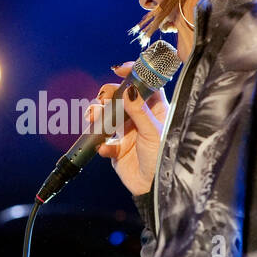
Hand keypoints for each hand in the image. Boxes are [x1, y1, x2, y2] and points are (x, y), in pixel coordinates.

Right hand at [87, 62, 168, 196]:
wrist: (154, 187)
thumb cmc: (162, 158)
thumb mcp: (153, 131)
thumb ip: (139, 110)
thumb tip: (129, 89)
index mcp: (155, 110)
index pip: (143, 85)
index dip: (132, 75)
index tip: (119, 69)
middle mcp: (140, 119)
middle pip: (120, 98)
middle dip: (107, 96)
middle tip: (102, 100)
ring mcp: (127, 134)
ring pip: (107, 117)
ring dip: (97, 115)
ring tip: (93, 118)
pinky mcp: (116, 150)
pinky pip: (103, 142)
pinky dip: (101, 143)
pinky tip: (105, 148)